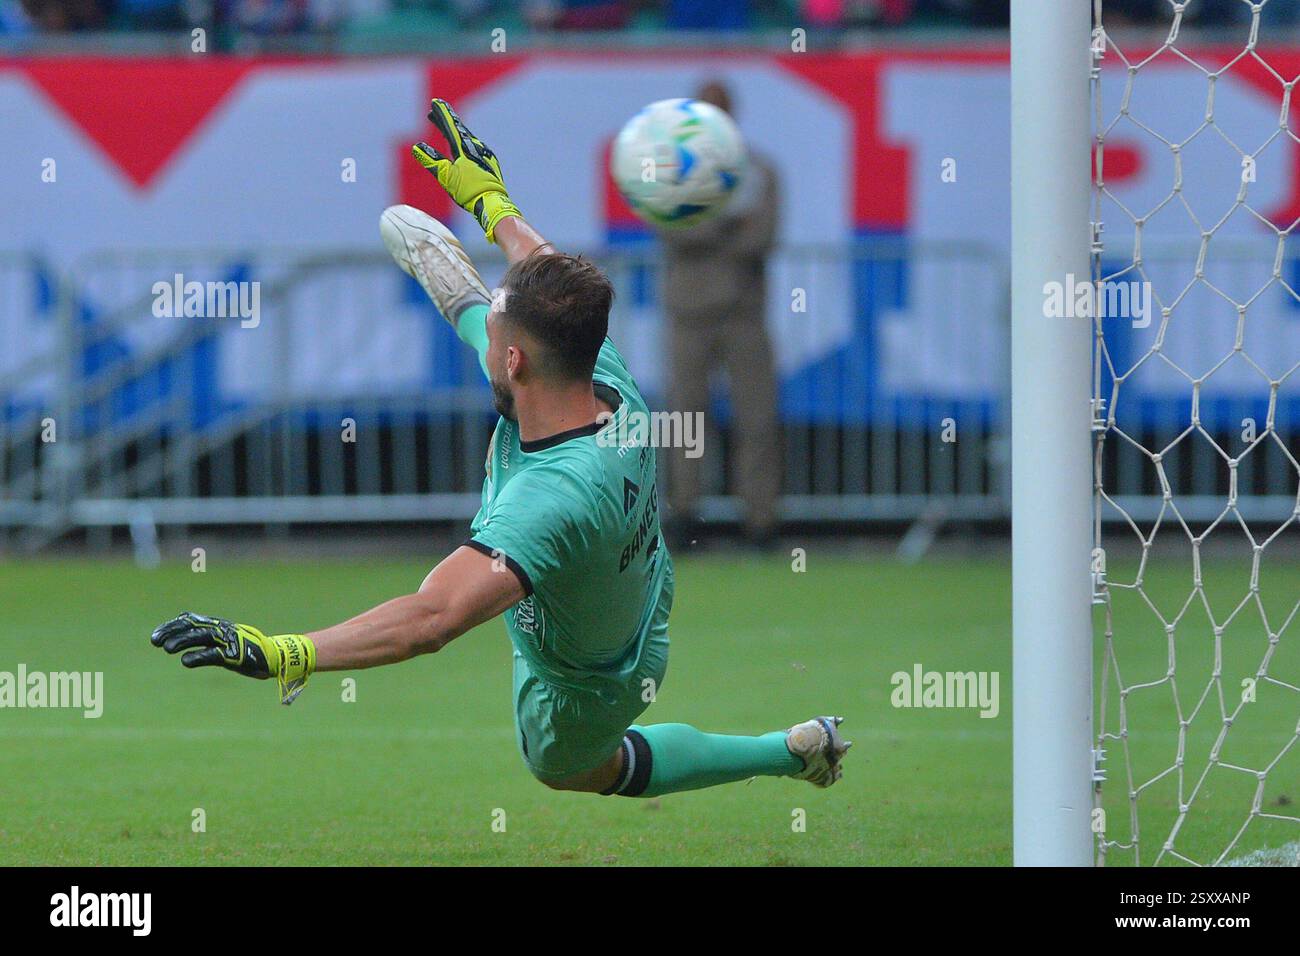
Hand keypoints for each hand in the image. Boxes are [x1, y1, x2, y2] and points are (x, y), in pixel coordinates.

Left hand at [150, 612, 315, 704]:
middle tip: (154, 641)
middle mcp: (222, 629)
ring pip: (202, 637)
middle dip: (172, 632)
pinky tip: (186, 661)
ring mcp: (229, 641)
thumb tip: (183, 627)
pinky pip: (215, 654)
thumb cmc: (248, 649)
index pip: (190, 621)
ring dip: (183, 641)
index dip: (171, 627)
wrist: (275, 656)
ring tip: (166, 649)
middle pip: (192, 626)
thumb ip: (205, 635)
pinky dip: (199, 656)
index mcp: (218, 625)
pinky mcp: (235, 655)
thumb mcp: (224, 639)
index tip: (155, 636)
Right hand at [412, 98, 521, 243]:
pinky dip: (465, 143)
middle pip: (459, 130)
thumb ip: (432, 161)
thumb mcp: (446, 177)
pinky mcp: (489, 162)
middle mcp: (476, 147)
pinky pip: (474, 147)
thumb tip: (418, 147)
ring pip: (467, 138)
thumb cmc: (468, 192)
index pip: (451, 127)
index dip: (442, 114)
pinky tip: (463, 146)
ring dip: (455, 132)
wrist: (493, 204)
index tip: (435, 103)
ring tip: (446, 127)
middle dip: (446, 120)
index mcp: (464, 149)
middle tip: (434, 111)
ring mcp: (485, 154)